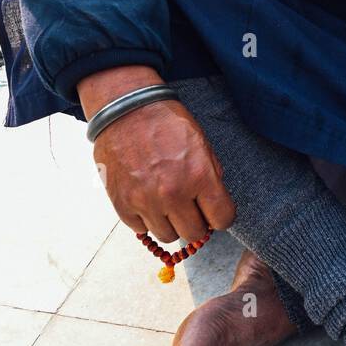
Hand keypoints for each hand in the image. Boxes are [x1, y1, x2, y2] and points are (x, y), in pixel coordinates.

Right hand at [79, 66, 235, 243]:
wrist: (127, 109)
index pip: (223, 219)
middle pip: (194, 233)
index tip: (215, 212)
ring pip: (168, 236)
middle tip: (191, 208)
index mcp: (199, 176)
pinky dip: (147, 219)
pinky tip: (148, 200)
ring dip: (171, 223)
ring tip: (167, 203)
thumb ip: (211, 176)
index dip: (221, 216)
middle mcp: (172, 193)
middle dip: (197, 222)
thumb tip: (215, 206)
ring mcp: (145, 201)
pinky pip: (142, 229)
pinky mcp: (122, 204)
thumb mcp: (201, 143)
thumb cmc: (166, 123)